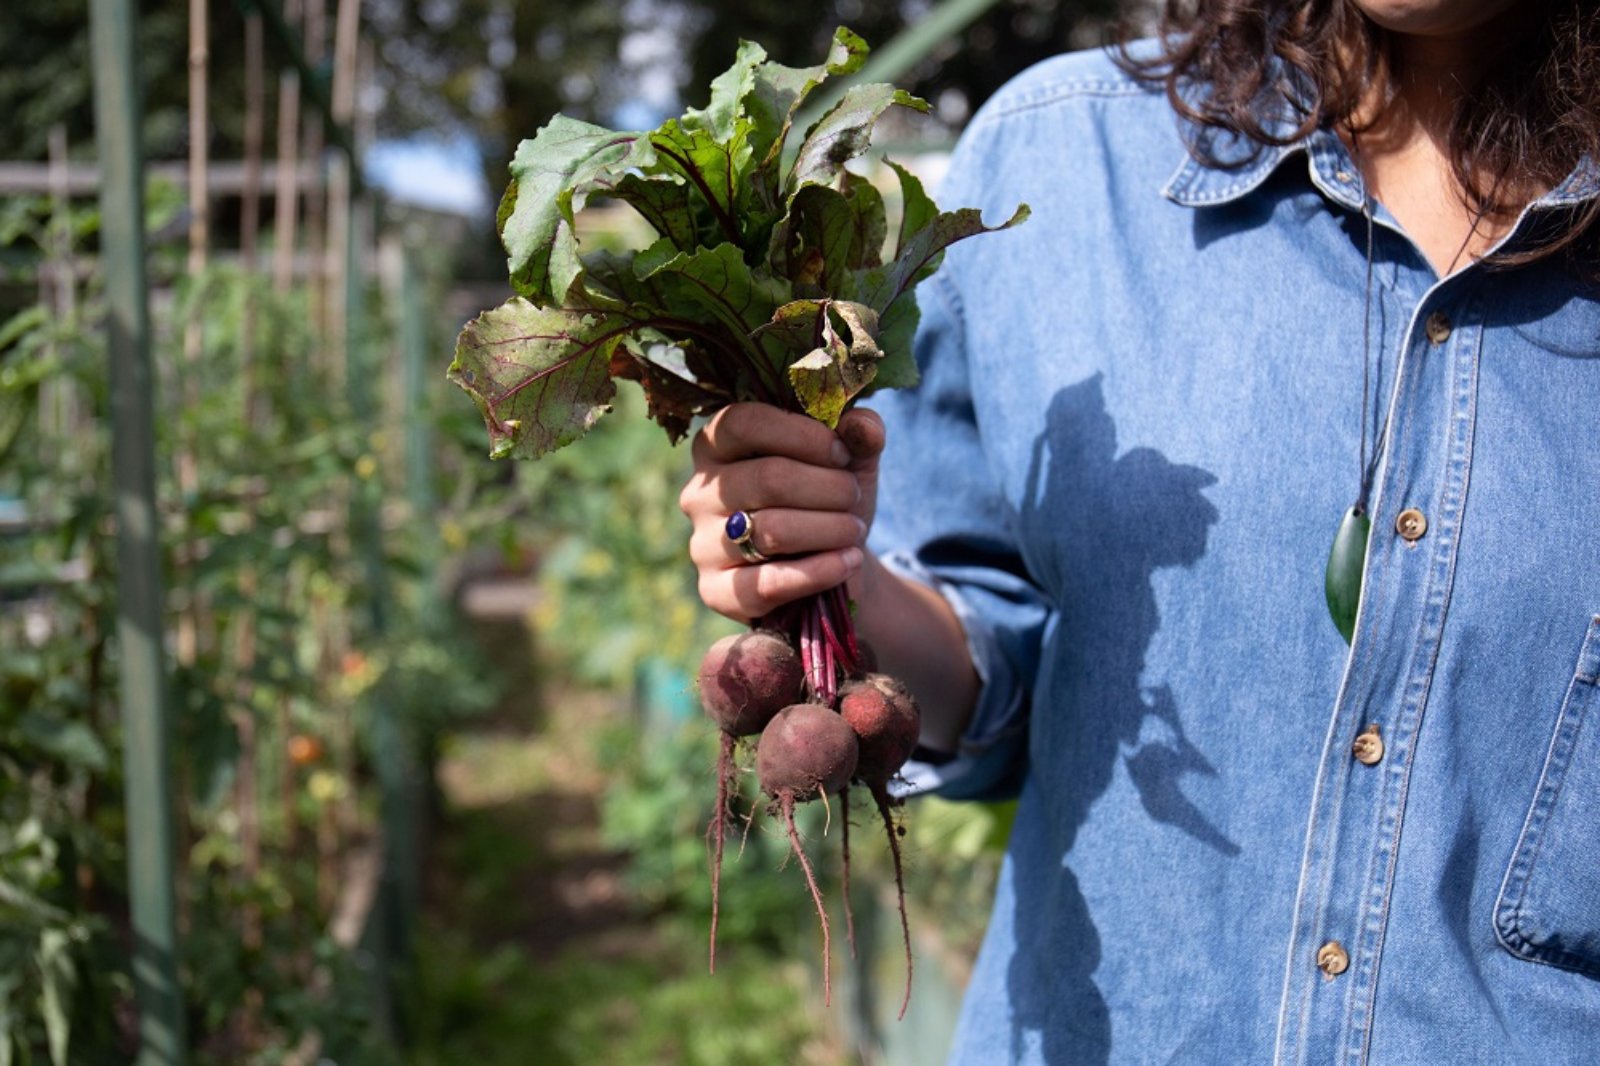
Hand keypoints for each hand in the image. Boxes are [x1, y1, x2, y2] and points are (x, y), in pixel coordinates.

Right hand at [679, 402, 885, 622]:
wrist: (831, 562)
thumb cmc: (829, 497)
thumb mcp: (850, 458)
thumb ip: (860, 431)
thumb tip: (864, 426)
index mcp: (717, 445)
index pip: (742, 423)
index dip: (801, 435)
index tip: (842, 453)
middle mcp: (698, 493)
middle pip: (766, 478)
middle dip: (828, 487)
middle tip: (852, 496)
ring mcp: (702, 545)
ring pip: (771, 531)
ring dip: (829, 528)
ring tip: (855, 530)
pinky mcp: (716, 591)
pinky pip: (767, 584)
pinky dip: (818, 572)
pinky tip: (848, 561)